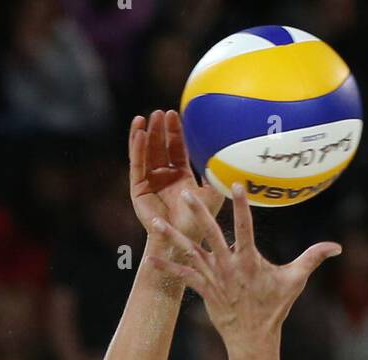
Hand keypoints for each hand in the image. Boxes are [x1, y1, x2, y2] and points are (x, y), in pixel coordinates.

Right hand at [130, 111, 223, 250]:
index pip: (176, 149)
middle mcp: (164, 178)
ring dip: (145, 134)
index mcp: (181, 177)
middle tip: (161, 112)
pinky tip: (138, 133)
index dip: (175, 132)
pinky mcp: (138, 189)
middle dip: (160, 129)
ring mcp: (150, 182)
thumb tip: (231, 153)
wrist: (182, 239)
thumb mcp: (214, 193)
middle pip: (160, 147)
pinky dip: (136, 148)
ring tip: (146, 117)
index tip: (175, 114)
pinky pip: (137, 165)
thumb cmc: (200, 221)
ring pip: (146, 153)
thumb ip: (218, 173)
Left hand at [147, 182, 341, 353]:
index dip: (240, 206)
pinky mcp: (204, 290)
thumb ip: (313, 258)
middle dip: (199, 213)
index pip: (244, 227)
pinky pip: (182, 277)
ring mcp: (214, 278)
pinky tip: (150, 260)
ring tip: (155, 221)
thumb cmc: (274, 308)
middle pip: (211, 235)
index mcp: (249, 260)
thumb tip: (338, 246)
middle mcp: (229, 267)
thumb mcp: (295, 281)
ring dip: (172, 237)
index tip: (235, 183)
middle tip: (186, 193)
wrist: (253, 339)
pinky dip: (167, 268)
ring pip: (190, 252)